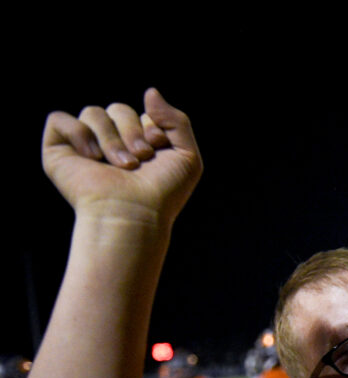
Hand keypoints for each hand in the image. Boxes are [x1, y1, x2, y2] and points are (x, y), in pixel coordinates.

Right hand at [41, 88, 201, 226]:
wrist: (135, 213)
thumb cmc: (162, 192)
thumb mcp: (186, 155)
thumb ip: (176, 120)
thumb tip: (150, 91)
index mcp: (138, 143)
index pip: (143, 113)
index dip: (152, 126)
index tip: (158, 149)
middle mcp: (110, 143)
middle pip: (118, 108)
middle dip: (132, 131)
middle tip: (140, 159)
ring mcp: (84, 146)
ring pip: (93, 112)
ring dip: (111, 139)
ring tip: (122, 166)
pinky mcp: (58, 151)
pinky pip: (60, 119)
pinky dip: (78, 133)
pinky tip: (92, 158)